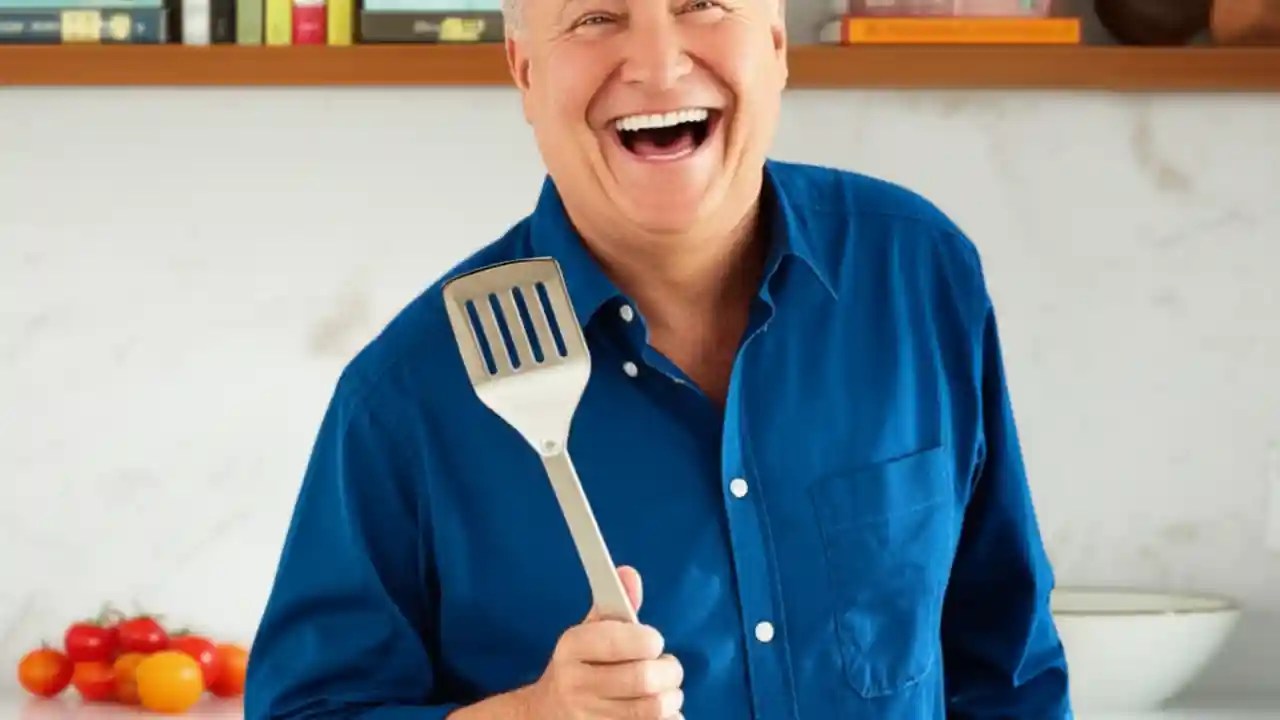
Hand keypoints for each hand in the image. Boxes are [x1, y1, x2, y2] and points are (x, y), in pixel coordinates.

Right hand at [525, 565, 683, 719]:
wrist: (545, 714)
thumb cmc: (579, 667)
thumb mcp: (589, 632)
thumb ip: (616, 605)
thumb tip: (630, 574)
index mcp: (571, 647)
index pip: (618, 640)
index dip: (648, 641)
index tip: (653, 642)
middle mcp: (575, 684)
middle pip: (643, 678)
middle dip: (669, 670)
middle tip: (667, 668)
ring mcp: (588, 718)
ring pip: (653, 709)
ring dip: (671, 698)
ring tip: (665, 691)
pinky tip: (659, 713)